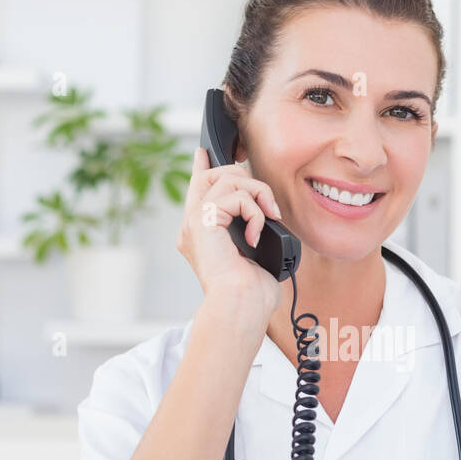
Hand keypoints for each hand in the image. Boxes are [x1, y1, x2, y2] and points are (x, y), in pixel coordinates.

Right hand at [176, 147, 283, 325]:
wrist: (241, 306)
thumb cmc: (250, 293)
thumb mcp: (254, 256)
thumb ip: (251, 230)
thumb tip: (269, 217)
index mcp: (200, 235)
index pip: (197, 191)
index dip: (202, 167)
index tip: (203, 153)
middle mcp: (191, 226)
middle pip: (211, 175)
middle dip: (244, 178)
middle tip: (266, 204)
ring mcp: (194, 222)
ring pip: (226, 178)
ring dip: (257, 193)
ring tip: (269, 217)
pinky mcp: (202, 221)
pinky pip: (235, 195)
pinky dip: (254, 211)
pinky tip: (256, 234)